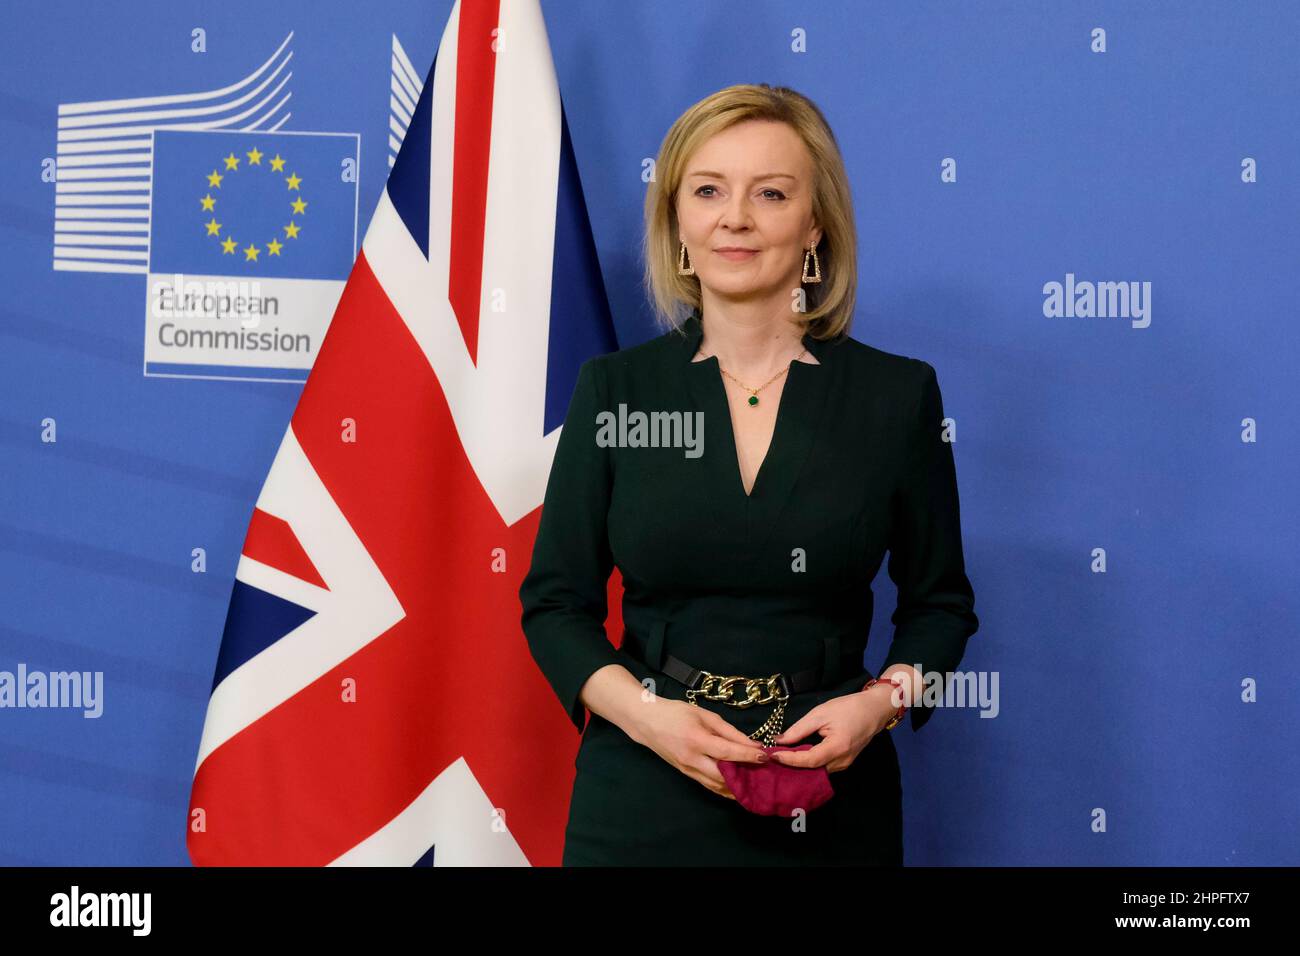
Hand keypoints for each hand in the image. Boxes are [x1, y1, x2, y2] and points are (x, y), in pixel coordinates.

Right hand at [631, 699, 769, 800]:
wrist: (646, 722)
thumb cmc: (676, 713)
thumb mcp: (704, 714)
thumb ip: (728, 730)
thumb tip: (751, 743)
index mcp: (696, 740)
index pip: (727, 752)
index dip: (747, 755)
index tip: (765, 756)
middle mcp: (692, 759)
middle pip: (724, 775)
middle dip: (745, 775)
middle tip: (764, 771)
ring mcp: (687, 769)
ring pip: (717, 785)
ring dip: (737, 785)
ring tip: (755, 780)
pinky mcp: (685, 774)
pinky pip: (708, 784)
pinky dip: (724, 787)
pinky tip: (737, 786)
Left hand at [766, 689, 896, 772]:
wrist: (874, 710)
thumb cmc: (848, 708)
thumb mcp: (820, 713)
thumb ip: (799, 729)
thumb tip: (779, 740)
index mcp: (837, 748)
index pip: (808, 760)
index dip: (789, 759)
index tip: (772, 755)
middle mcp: (842, 762)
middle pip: (812, 770)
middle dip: (791, 767)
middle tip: (772, 759)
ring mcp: (844, 765)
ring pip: (817, 771)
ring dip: (800, 766)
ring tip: (782, 758)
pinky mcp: (844, 763)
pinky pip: (823, 768)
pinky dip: (810, 764)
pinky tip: (797, 757)